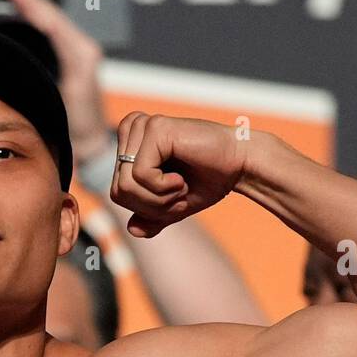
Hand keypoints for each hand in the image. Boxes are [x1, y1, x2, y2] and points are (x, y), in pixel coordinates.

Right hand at [0, 0, 111, 162]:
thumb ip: (47, 73)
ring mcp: (78, 52)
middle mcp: (82, 47)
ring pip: (50, 19)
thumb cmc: (80, 126)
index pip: (49, 17)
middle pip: (50, 13)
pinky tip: (23, 18)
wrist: (91, 143)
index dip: (27, 1)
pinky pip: (51, 31)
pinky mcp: (73, 58)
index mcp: (79, 52)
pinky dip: (35, 20)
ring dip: (30, 7)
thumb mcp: (61, 98)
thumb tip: (28, 51)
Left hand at [111, 113, 247, 236]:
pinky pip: (139, 175)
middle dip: (150, 205)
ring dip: (157, 198)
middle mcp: (133, 130)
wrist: (239, 166)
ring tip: (179, 185)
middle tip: (177, 193)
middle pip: (118, 190)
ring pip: (126, 185)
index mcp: (131, 143)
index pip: (116, 191)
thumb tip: (132, 230)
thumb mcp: (173, 206)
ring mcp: (143, 126)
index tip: (172, 196)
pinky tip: (180, 179)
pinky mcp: (155, 129)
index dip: (144, 206)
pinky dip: (161, 188)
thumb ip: (150, 217)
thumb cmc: (208, 180)